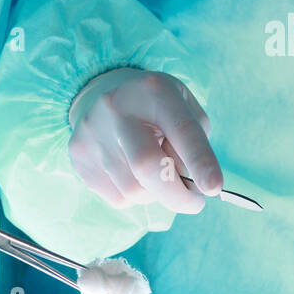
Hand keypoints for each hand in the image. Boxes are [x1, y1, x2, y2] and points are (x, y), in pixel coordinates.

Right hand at [67, 67, 221, 213]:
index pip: (182, 131)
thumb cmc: (155, 106)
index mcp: (154, 91)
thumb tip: (190, 186)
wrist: (102, 92)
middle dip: (177, 196)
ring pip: (134, 191)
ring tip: (156, 171)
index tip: (214, 188)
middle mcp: (117, 109)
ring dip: (155, 193)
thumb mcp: (184, 108)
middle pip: (147, 166)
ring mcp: (92, 133)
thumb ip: (194, 142)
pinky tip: (132, 171)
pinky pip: (117, 197)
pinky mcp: (78, 156)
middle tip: (195, 203)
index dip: (200, 161)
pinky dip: (135, 194)